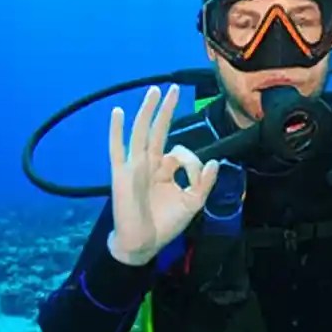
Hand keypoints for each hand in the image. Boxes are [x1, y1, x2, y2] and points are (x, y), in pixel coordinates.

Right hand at [107, 85, 219, 265]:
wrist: (143, 244)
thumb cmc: (166, 223)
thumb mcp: (193, 202)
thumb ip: (204, 182)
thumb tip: (215, 161)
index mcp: (166, 169)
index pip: (179, 152)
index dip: (192, 161)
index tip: (197, 176)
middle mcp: (150, 164)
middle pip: (158, 130)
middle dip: (166, 109)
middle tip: (173, 88)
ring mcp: (134, 166)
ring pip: (141, 133)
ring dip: (147, 111)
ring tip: (154, 91)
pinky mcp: (121, 174)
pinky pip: (117, 149)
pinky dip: (116, 130)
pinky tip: (117, 112)